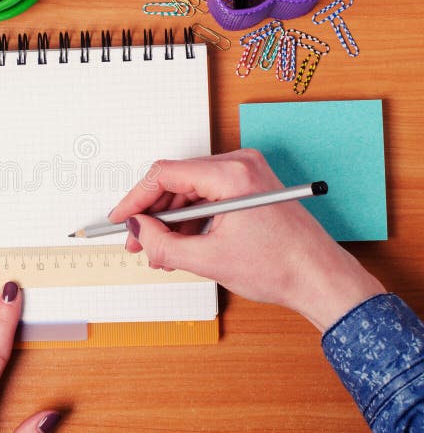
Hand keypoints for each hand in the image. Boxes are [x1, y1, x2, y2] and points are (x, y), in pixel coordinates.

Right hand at [109, 149, 385, 331]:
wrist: (322, 279)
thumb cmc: (282, 268)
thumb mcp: (209, 260)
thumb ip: (163, 244)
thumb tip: (139, 230)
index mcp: (231, 175)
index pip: (165, 175)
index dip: (136, 199)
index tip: (121, 219)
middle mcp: (240, 165)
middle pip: (176, 181)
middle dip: (154, 214)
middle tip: (139, 242)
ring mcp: (247, 174)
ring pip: (190, 190)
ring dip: (171, 220)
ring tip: (161, 252)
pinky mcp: (250, 187)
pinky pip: (208, 196)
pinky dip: (191, 219)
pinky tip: (183, 244)